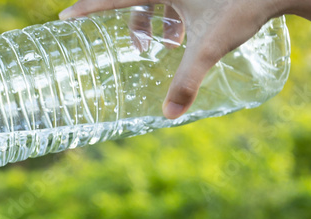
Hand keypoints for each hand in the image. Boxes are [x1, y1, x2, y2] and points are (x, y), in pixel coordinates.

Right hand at [59, 0, 285, 118]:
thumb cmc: (245, 6)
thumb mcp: (213, 46)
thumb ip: (190, 80)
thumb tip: (169, 114)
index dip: (88, 7)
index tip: (65, 18)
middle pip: (134, 1)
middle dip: (130, 23)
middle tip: (128, 48)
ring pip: (155, 0)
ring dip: (151, 21)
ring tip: (160, 47)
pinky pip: (172, 0)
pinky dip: (170, 16)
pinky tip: (180, 37)